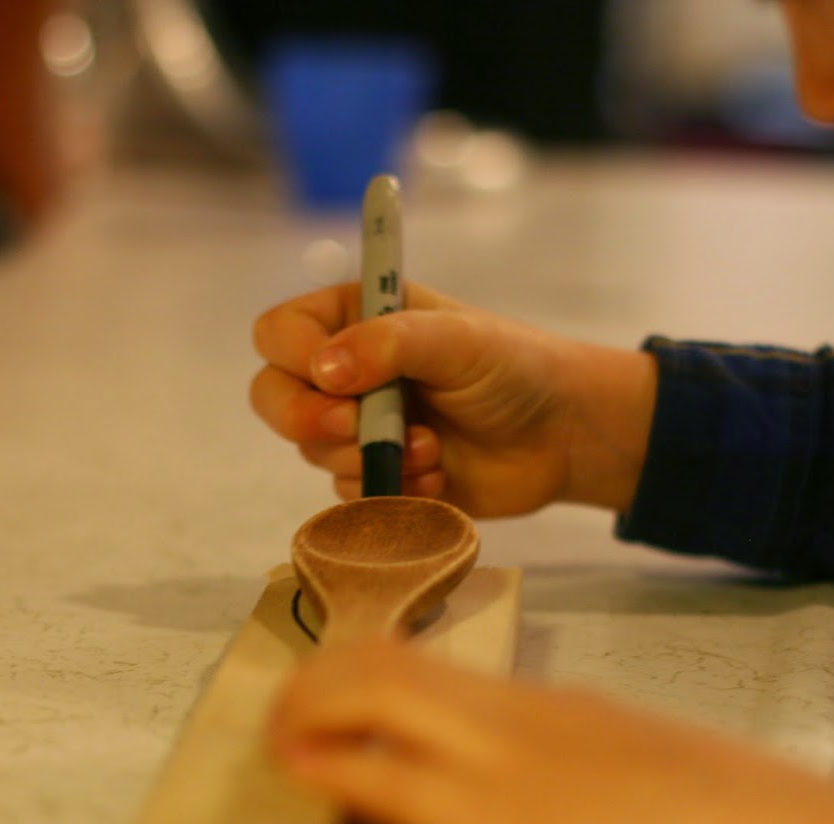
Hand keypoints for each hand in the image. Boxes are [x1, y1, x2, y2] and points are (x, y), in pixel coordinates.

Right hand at [250, 283, 656, 515]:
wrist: (561, 435)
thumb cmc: (513, 368)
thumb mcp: (457, 340)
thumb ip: (389, 344)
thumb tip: (322, 368)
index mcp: (355, 318)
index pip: (279, 332)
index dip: (294, 356)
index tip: (336, 376)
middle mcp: (345, 371)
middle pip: (272, 396)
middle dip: (306, 418)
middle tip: (354, 426)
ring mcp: (358, 426)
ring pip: (312, 450)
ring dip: (369, 454)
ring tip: (431, 446)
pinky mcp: (378, 476)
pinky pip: (350, 493)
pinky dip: (392, 486)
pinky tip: (438, 472)